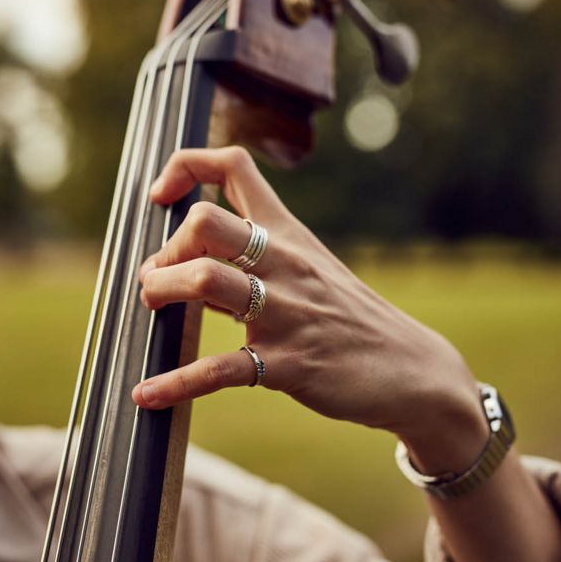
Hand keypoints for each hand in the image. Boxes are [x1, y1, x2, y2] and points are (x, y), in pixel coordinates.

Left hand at [132, 147, 483, 450]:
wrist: (412, 370)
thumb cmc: (350, 318)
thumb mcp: (312, 268)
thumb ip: (258, 256)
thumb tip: (190, 257)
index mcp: (289, 234)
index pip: (236, 167)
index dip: (187, 166)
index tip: (161, 195)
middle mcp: (284, 263)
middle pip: (206, 221)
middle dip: (167, 248)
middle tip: (159, 278)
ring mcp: (285, 313)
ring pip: (205, 280)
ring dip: (160, 291)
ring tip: (150, 309)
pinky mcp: (288, 364)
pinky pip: (218, 370)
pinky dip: (174, 384)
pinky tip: (148, 395)